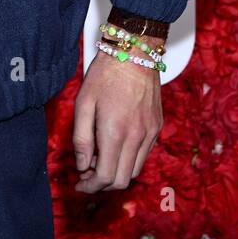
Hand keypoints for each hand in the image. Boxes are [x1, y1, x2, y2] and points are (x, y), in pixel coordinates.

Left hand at [72, 48, 162, 191]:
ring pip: (135, 170)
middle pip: (123, 180)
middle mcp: (137, 137)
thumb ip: (82, 138)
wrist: (135, 52)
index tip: (79, 184)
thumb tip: (83, 166)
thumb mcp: (83, 103)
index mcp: (116, 132)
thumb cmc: (104, 74)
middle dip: (102, 184)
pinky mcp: (157, 127)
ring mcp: (151, 133)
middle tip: (87, 175)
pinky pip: (144, 154)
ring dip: (117, 173)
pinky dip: (129, 159)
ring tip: (100, 159)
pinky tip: (115, 145)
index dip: (90, 187)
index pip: (106, 177)